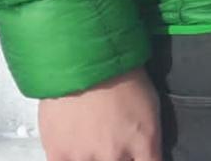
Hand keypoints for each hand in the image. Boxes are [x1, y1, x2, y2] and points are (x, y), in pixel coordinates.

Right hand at [39, 67, 159, 160]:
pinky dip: (69, 157)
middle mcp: (116, 156)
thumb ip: (148, 137)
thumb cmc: (121, 74)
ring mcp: (86, 157)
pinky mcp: (59, 154)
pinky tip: (72, 147)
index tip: (135, 155)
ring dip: (92, 155)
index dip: (143, 160)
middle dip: (116, 155)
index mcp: (145, 143)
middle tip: (110, 141)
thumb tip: (145, 151)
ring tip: (90, 137)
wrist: (87, 59)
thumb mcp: (151, 106)